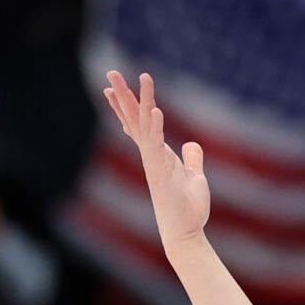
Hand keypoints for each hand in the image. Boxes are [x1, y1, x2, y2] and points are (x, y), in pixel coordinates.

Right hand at [103, 71, 210, 249]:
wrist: (186, 232)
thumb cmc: (188, 208)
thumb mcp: (194, 177)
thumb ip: (192, 160)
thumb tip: (193, 144)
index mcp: (158, 155)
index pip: (138, 125)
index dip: (127, 107)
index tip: (114, 89)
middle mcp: (151, 155)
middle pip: (134, 119)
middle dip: (124, 96)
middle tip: (111, 72)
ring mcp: (153, 162)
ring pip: (145, 125)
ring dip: (141, 101)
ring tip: (139, 77)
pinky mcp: (161, 172)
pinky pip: (157, 145)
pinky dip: (157, 127)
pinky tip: (156, 110)